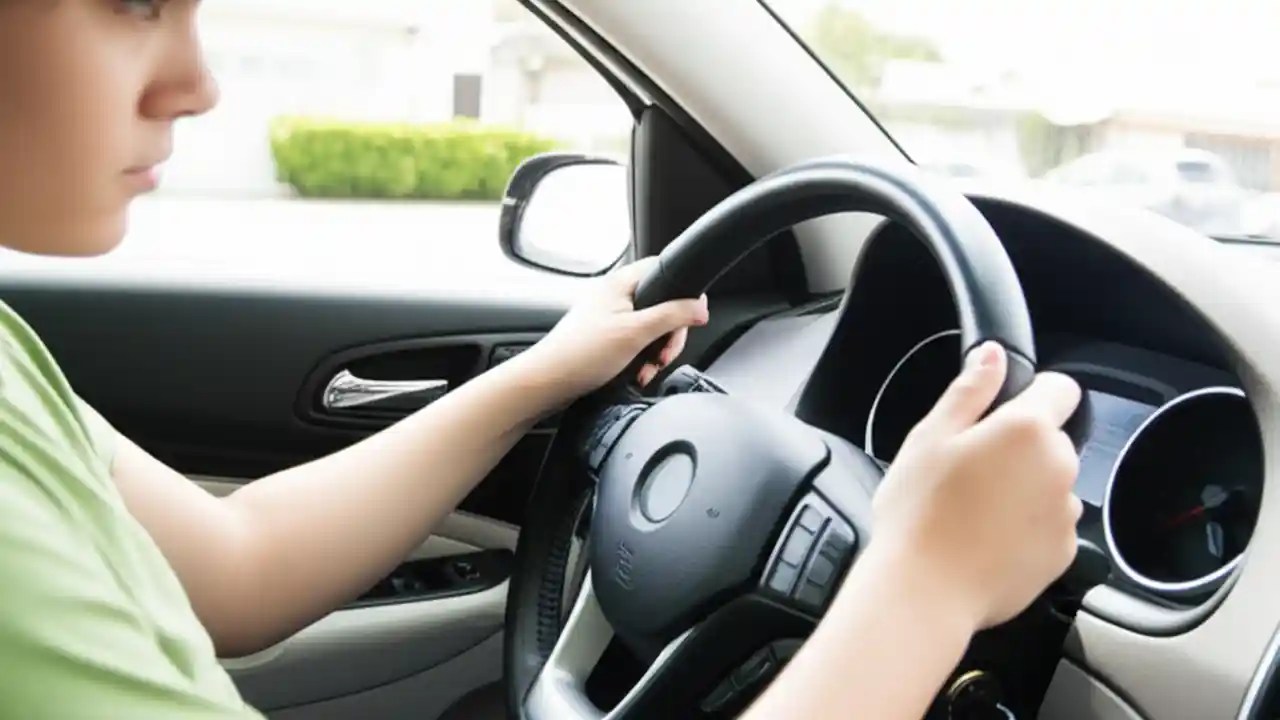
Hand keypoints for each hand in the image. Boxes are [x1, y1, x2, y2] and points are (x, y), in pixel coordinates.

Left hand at [521, 257, 709, 400]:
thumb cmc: (582, 354)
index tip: (690, 318)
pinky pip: (635, 343)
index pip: (664, 270)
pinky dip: (641, 359)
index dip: (683, 293)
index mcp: (621, 283)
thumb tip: (701, 307)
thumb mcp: (636, 333)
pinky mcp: (605, 338)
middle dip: (669, 335)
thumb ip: (673, 316)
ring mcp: (610, 317)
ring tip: (647, 370)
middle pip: (662, 305)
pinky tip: (637, 374)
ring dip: (655, 352)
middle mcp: (615, 296)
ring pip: (650, 328)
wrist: (547, 382)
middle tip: (664, 354)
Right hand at [868, 341, 1082, 630]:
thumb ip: (969, 390)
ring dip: (1024, 490)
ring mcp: (1066, 514)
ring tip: (974, 511)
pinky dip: (1026, 529)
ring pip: (1049, 485)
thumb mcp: (929, 437)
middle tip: (967, 470)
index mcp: (1027, 429)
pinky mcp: (1063, 554)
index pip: (1060, 389)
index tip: (1001, 413)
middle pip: (1051, 441)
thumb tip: (993, 354)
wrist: (925, 591)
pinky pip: (1049, 527)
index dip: (1032, 393)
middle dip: (1018, 449)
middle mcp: (1059, 467)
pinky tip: (985, 539)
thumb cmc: (919, 512)